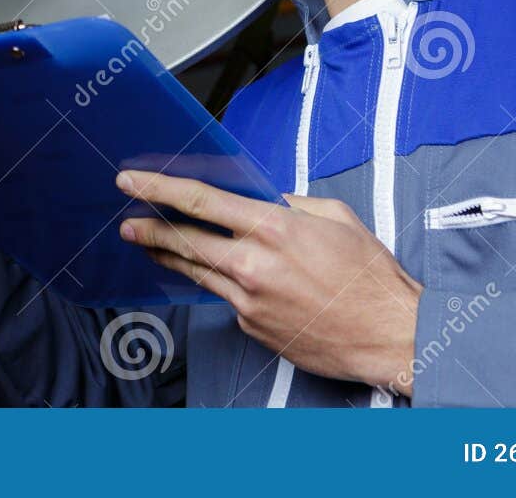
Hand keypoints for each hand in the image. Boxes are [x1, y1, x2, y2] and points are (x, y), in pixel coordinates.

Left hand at [116, 171, 422, 394]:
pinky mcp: (252, 326)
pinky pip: (225, 297)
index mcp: (273, 227)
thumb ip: (293, 204)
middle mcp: (253, 264)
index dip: (159, 188)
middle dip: (148, 227)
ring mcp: (248, 299)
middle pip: (182, 240)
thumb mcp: (336, 218)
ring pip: (195, 271)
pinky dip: (218, 283)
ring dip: (168, 255)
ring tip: (148, 243)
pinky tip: (217, 276)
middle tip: (127, 220)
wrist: (389, 335)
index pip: (199, 200)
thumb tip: (268, 202)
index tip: (131, 181)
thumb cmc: (369, 277)